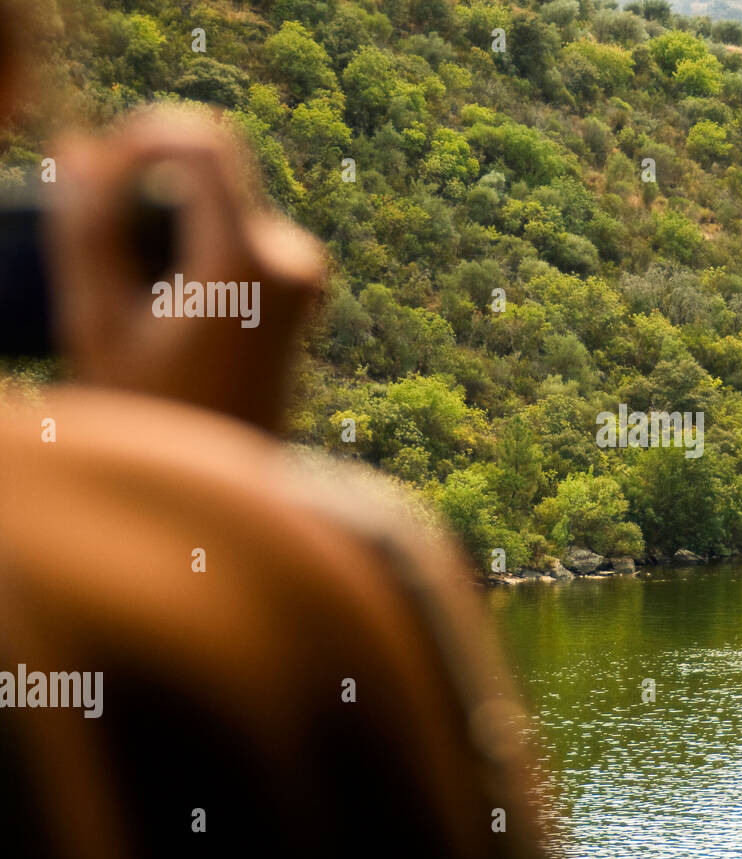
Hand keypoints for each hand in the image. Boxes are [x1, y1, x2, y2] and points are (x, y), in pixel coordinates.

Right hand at [45, 104, 324, 430]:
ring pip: (222, 202)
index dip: (144, 138)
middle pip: (209, 173)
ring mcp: (307, 273)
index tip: (100, 182)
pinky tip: (167, 298)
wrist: (232, 481)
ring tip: (138, 294)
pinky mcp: (304, 287)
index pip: (203, 141)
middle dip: (150, 189)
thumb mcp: (98, 321)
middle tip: (107, 254)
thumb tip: (79, 145)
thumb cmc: (159, 414)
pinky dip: (196, 242)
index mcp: (249, 261)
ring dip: (170, 221)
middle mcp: (294, 259)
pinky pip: (240, 230)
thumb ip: (85, 229)